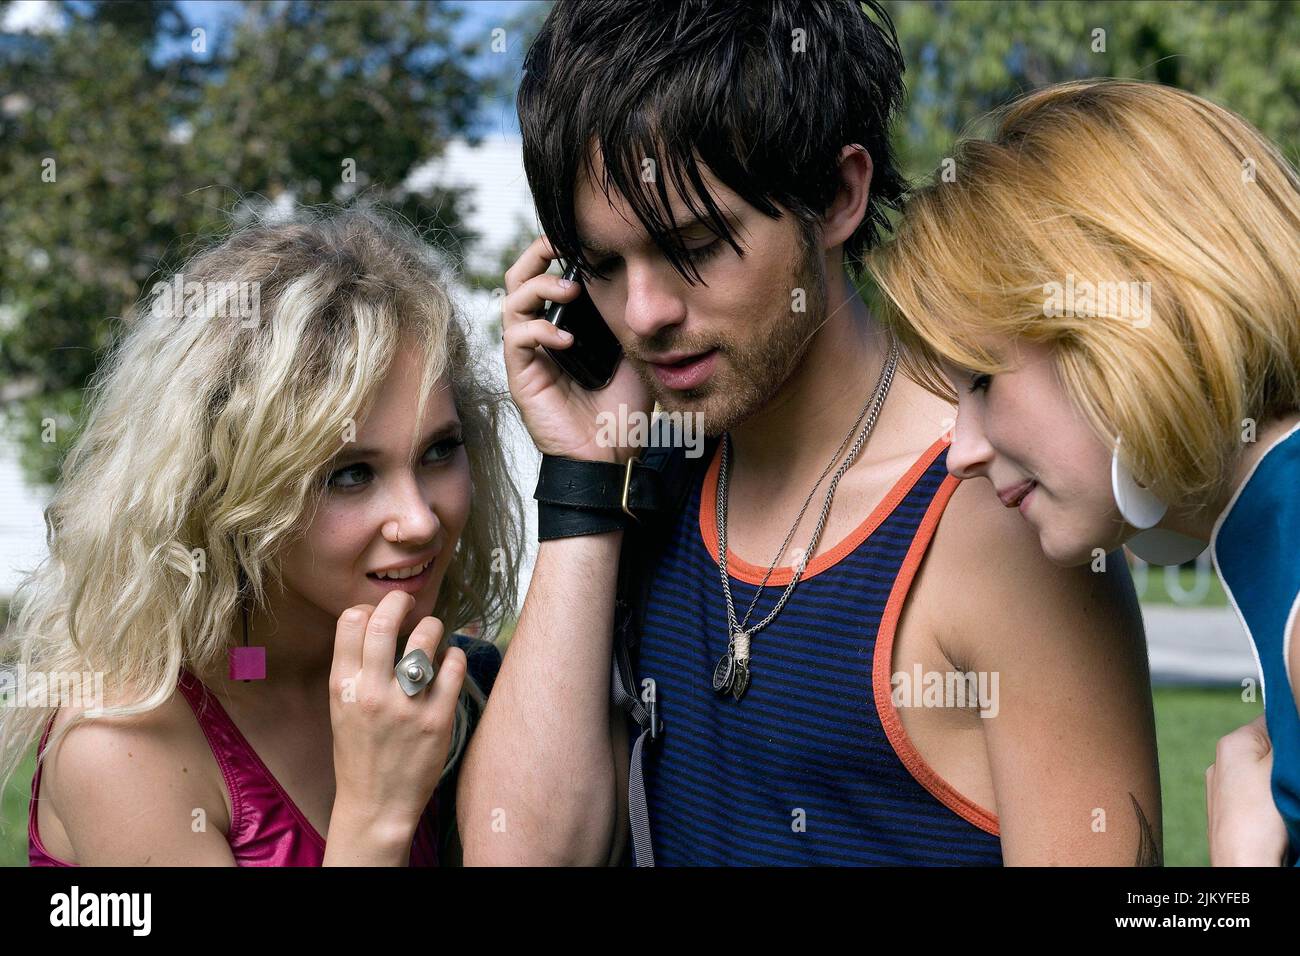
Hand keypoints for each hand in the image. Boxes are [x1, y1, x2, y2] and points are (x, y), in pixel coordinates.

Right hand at [328, 591, 466, 831]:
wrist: (376, 805)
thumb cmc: (359, 752)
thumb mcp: (342, 709)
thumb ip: (355, 670)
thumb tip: (373, 623)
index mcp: (343, 688)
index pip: (350, 624)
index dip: (367, 608)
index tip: (378, 611)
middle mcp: (372, 693)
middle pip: (385, 623)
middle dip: (399, 601)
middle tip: (407, 602)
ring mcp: (407, 707)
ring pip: (425, 639)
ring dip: (432, 626)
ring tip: (432, 632)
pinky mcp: (438, 720)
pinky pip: (453, 668)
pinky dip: (453, 655)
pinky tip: (448, 660)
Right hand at [501, 235, 652, 463]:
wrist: (611, 454)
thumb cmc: (622, 408)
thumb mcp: (635, 351)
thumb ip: (626, 317)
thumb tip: (633, 279)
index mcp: (564, 323)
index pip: (548, 274)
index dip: (557, 251)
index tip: (583, 236)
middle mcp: (540, 333)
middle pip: (519, 277)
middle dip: (537, 254)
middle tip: (561, 245)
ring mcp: (527, 353)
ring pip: (511, 299)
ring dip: (539, 287)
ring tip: (569, 291)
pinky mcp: (521, 374)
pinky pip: (517, 338)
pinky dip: (540, 330)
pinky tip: (566, 340)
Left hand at [1206, 715, 1288, 865]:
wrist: (1243, 864)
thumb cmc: (1260, 817)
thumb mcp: (1280, 768)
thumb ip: (1287, 741)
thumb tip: (1292, 721)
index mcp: (1232, 743)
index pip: (1272, 721)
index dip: (1294, 733)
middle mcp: (1222, 762)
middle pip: (1268, 751)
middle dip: (1288, 761)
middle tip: (1294, 776)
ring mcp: (1222, 788)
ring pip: (1263, 775)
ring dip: (1281, 782)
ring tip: (1289, 795)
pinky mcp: (1227, 812)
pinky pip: (1256, 797)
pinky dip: (1271, 802)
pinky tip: (1280, 813)